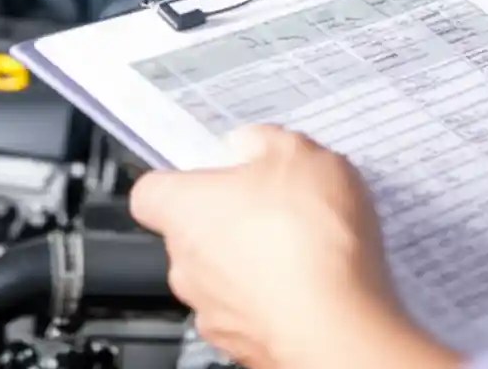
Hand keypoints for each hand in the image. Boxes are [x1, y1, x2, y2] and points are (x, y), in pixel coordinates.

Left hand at [129, 124, 458, 368]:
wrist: (337, 325)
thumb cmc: (309, 241)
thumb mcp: (297, 154)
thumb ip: (265, 141)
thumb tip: (252, 143)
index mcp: (184, 209)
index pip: (150, 192)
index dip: (179, 180)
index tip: (210, 172)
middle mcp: (185, 264)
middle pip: (192, 234)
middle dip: (230, 220)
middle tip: (275, 205)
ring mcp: (212, 310)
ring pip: (223, 277)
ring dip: (255, 263)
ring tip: (305, 248)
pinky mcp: (244, 345)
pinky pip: (254, 313)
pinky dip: (278, 300)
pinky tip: (316, 286)